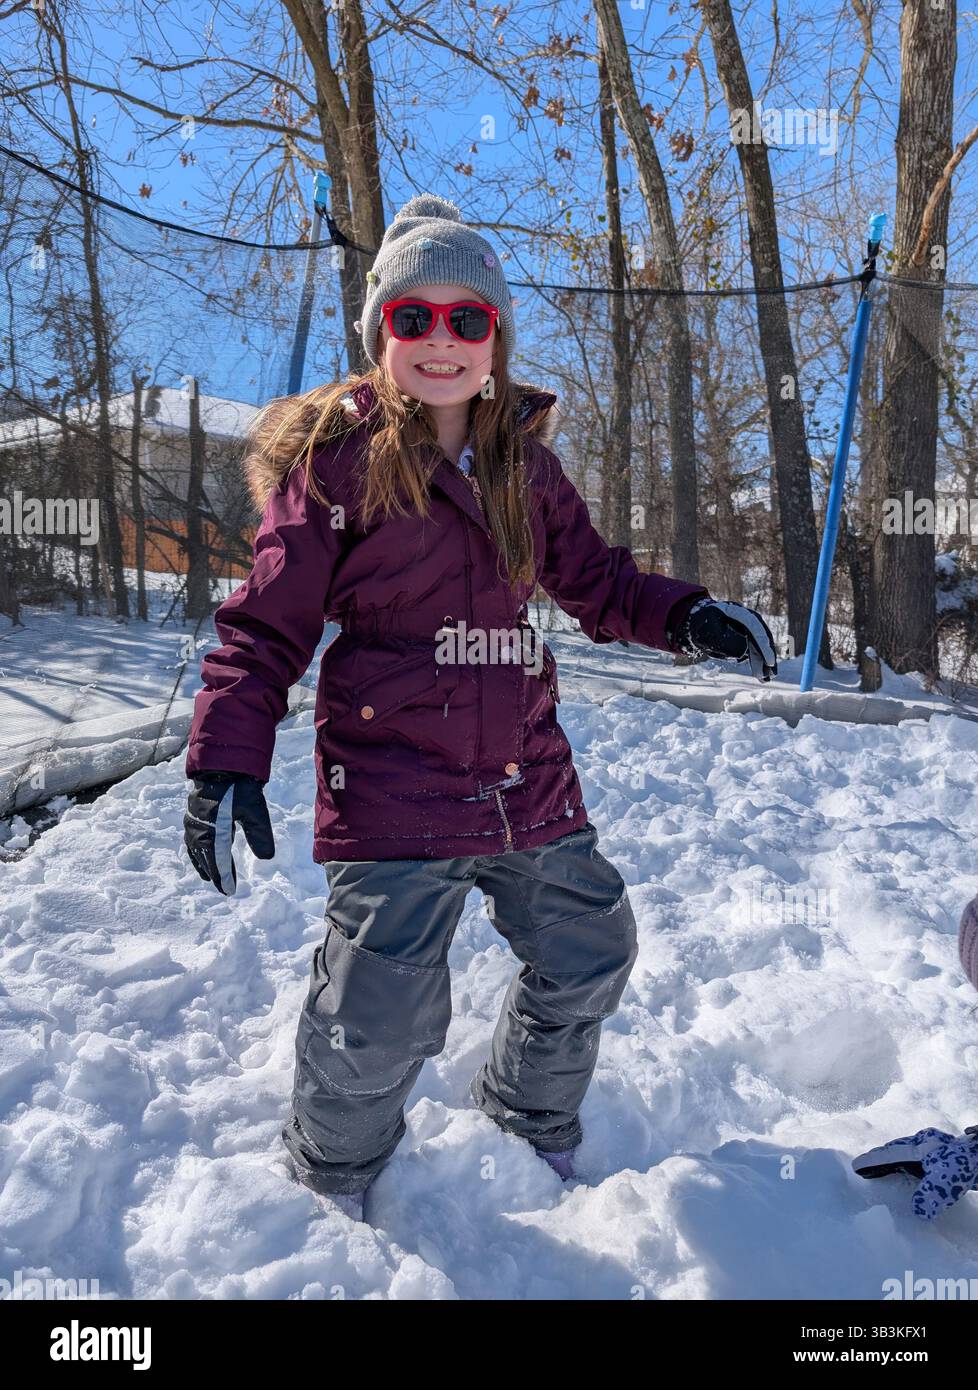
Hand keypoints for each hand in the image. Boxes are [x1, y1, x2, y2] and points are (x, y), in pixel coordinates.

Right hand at [184, 772, 274, 895]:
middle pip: (206, 857)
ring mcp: (193, 821)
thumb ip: (260, 835)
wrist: (223, 763)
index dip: (224, 877)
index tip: (229, 891)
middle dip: (214, 872)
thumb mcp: (256, 810)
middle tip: (224, 888)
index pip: (218, 860)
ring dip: (203, 863)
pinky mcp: (193, 815)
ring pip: (196, 849)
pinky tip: (201, 854)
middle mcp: (199, 828)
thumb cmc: (241, 787)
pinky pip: (191, 839)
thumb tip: (267, 858)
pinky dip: (196, 851)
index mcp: (213, 830)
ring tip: (210, 877)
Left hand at [673, 598, 777, 681]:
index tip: (769, 662)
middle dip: (767, 657)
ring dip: (764, 662)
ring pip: (760, 645)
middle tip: (771, 675)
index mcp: (737, 613)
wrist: (697, 622)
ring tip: (767, 678)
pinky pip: (755, 650)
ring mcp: (748, 628)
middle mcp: (747, 619)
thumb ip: (725, 642)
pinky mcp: (746, 637)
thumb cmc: (702, 627)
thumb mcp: (709, 634)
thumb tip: (744, 652)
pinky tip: (760, 674)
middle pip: (762, 638)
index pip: (755, 629)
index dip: (763, 646)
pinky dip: (758, 662)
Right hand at [852, 1125, 977, 1219]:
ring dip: (894, 1160)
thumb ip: (926, 1196)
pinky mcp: (949, 1158)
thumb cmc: (964, 1165)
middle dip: (881, 1157)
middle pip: (897, 1149)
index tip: (854, 1167)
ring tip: (883, 1168)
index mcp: (920, 1146)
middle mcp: (926, 1143)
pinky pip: (921, 1161)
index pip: (890, 1155)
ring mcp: (938, 1148)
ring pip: (909, 1153)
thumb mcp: (943, 1183)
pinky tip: (914, 1174)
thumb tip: (917, 1211)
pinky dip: (910, 1167)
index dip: (872, 1162)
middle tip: (864, 1165)